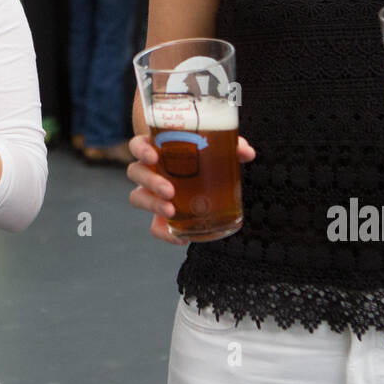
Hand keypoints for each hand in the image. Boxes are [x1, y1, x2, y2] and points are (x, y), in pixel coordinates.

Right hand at [127, 133, 256, 243]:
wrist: (201, 176)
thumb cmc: (203, 156)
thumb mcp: (216, 149)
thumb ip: (231, 147)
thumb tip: (248, 153)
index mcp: (157, 149)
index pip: (138, 146)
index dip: (140, 150)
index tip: (154, 157)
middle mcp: (149, 171)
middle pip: (135, 172)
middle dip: (150, 182)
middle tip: (169, 190)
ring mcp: (151, 194)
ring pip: (137, 198)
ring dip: (152, 205)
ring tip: (171, 210)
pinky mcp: (159, 215)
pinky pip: (154, 227)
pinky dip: (165, 234)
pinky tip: (181, 237)